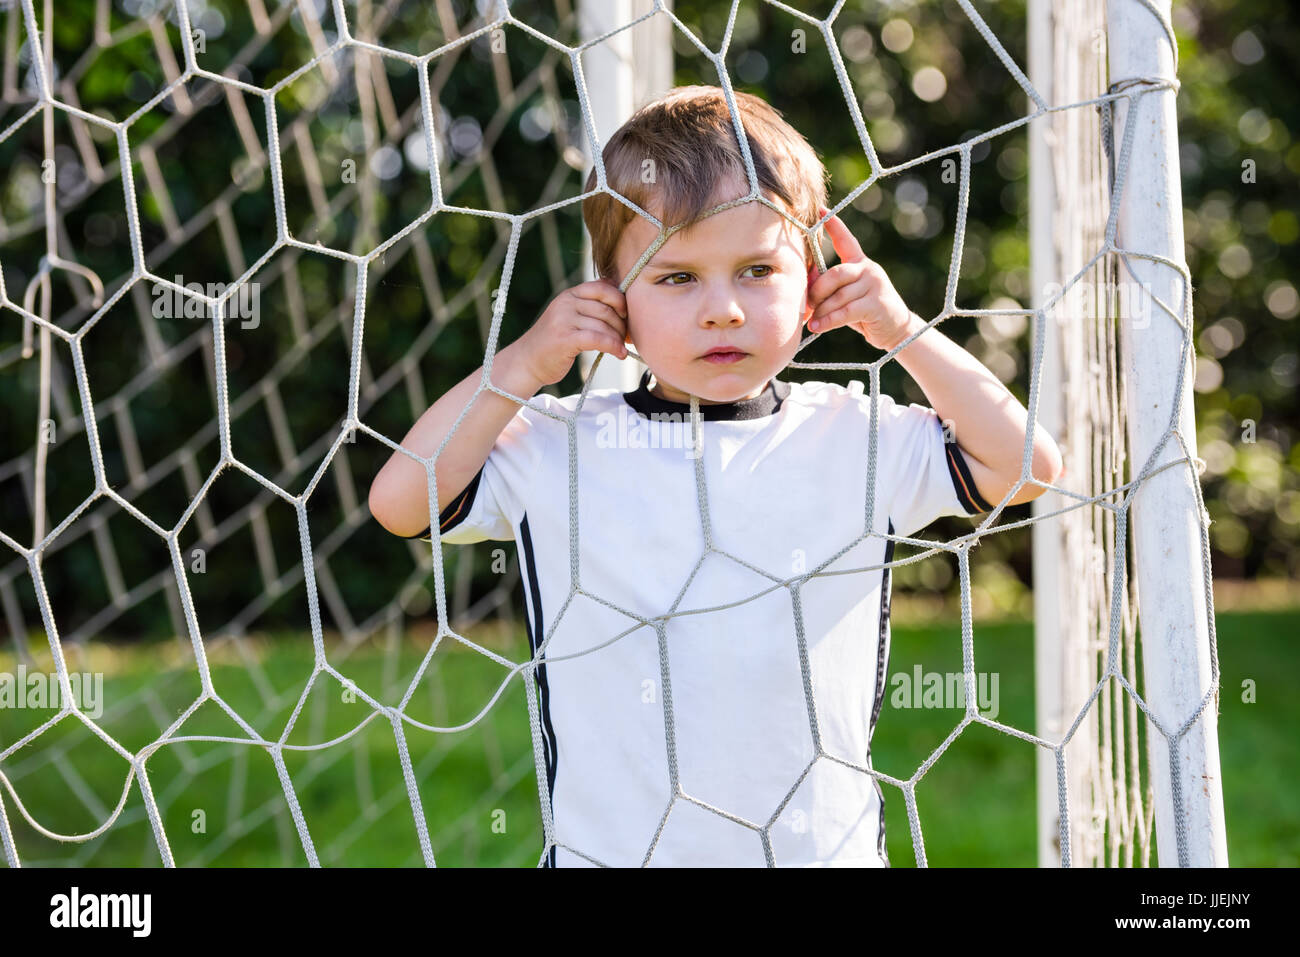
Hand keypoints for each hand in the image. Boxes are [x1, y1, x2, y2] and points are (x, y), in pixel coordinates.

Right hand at [506, 279, 628, 386]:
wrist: (526, 362)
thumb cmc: (553, 342)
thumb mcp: (569, 316)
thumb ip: (589, 306)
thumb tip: (620, 298)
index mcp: (569, 294)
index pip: (602, 287)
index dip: (620, 300)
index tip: (626, 316)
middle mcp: (566, 303)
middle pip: (607, 308)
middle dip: (622, 324)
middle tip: (626, 338)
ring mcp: (564, 320)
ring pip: (604, 325)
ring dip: (618, 339)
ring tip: (622, 349)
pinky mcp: (565, 339)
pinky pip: (598, 339)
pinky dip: (613, 347)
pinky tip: (619, 354)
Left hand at [804, 206, 920, 351]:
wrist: (896, 331)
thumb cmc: (865, 313)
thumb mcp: (847, 297)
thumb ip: (830, 288)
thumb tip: (805, 283)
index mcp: (861, 263)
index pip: (846, 240)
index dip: (833, 226)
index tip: (820, 211)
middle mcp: (869, 269)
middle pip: (834, 274)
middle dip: (817, 291)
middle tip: (808, 305)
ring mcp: (875, 285)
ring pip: (838, 296)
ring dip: (821, 310)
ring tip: (812, 321)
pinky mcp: (876, 304)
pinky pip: (845, 312)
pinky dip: (828, 321)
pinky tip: (817, 327)